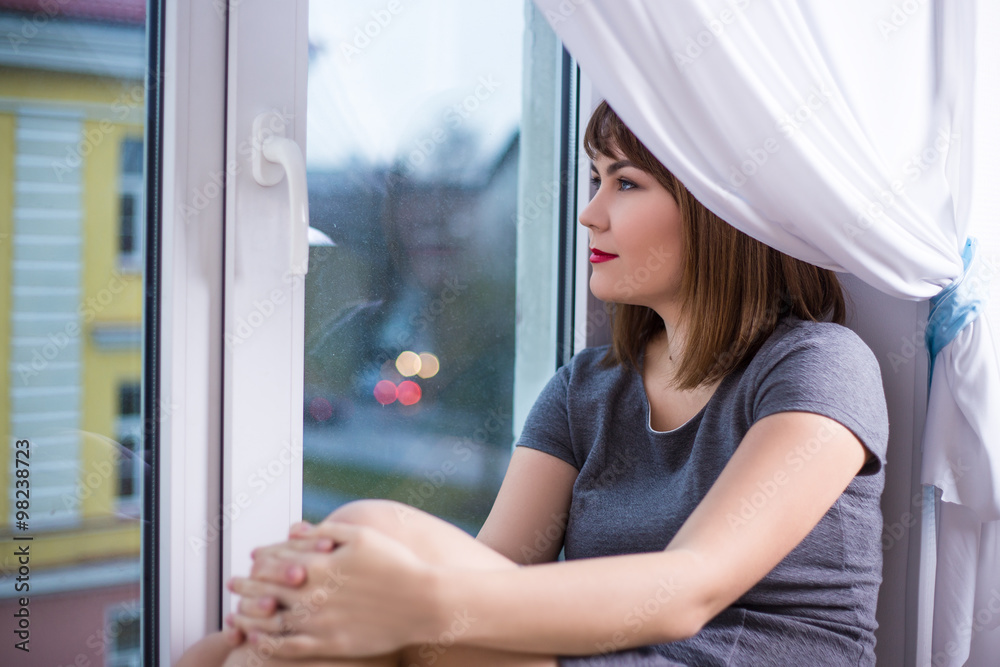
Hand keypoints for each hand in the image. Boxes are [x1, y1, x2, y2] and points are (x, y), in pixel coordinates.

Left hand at [228, 520, 441, 658]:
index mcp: (320, 563)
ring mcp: (320, 621)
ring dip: (249, 616)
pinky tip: (259, 639)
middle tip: (232, 584)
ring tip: (236, 614)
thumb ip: (324, 531)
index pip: (275, 560)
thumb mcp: (361, 536)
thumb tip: (294, 529)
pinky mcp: (330, 643)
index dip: (259, 560)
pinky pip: (288, 647)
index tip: (250, 560)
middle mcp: (314, 592)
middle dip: (245, 586)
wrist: (424, 602)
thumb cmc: (396, 565)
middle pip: (266, 589)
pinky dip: (268, 643)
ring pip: (270, 620)